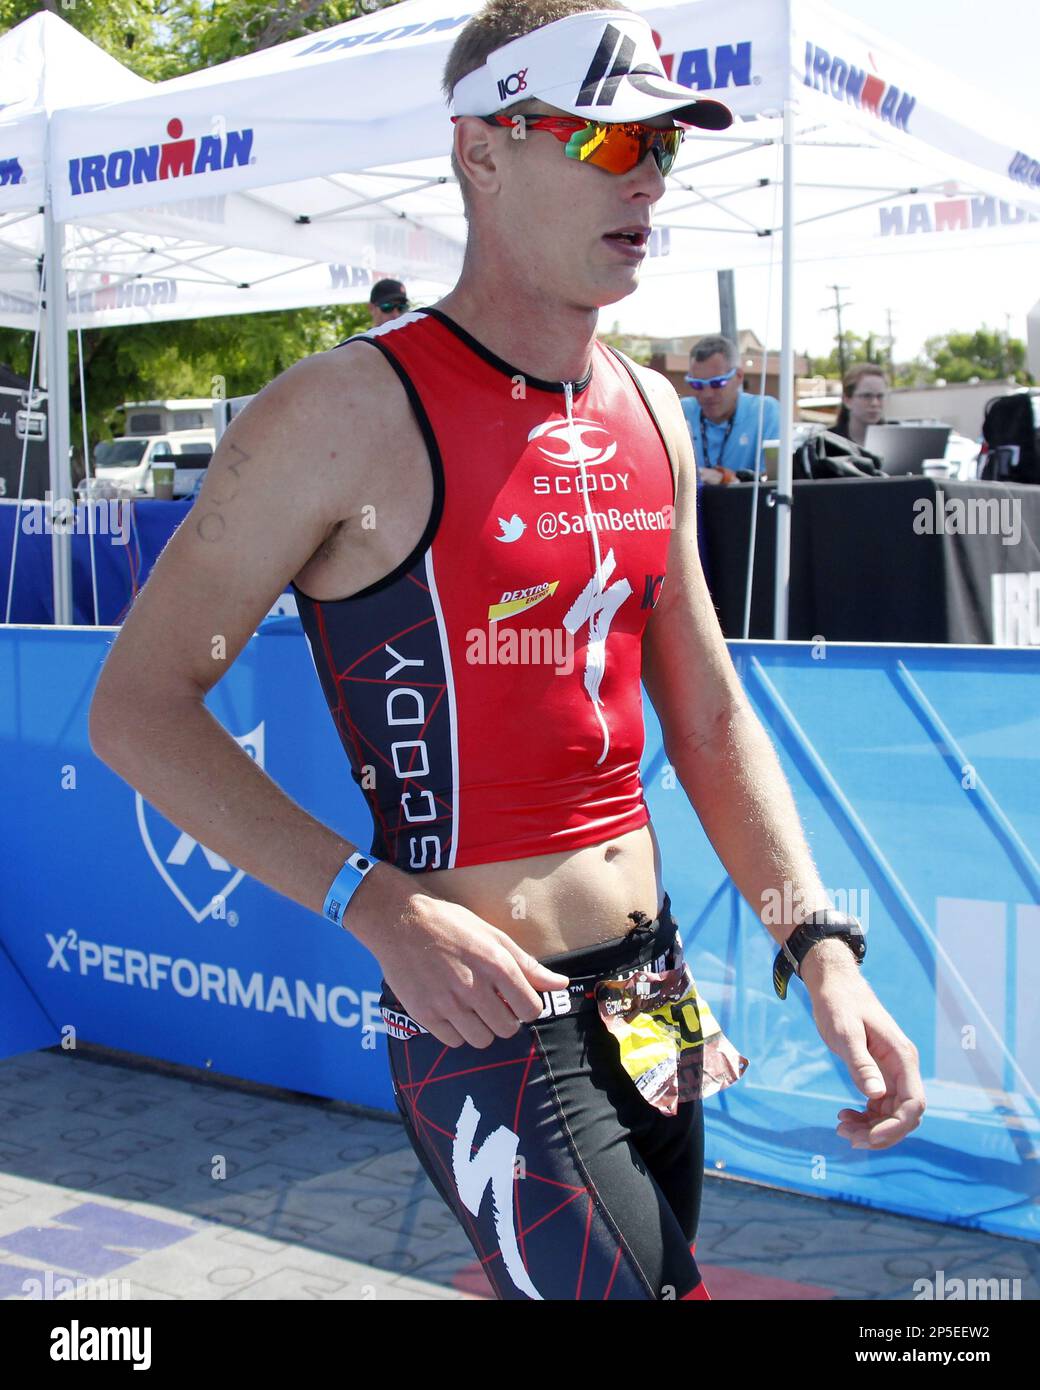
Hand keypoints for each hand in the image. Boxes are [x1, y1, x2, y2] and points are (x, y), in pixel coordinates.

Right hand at [374, 890, 570, 1049]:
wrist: (399, 920)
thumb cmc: (450, 923)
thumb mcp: (493, 935)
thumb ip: (527, 965)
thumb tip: (560, 984)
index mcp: (496, 964)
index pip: (531, 1009)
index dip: (528, 1007)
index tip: (517, 1000)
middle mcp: (473, 987)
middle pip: (507, 1029)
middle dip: (505, 1018)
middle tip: (492, 1002)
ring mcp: (447, 1003)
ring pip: (482, 1040)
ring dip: (481, 1027)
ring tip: (471, 1007)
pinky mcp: (424, 1013)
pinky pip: (453, 1041)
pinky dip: (456, 1031)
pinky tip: (451, 1010)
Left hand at [804, 956, 925, 1149]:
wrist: (834, 986)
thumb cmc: (839, 1004)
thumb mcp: (846, 1033)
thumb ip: (860, 1063)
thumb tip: (875, 1096)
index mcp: (902, 1057)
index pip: (913, 1104)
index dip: (895, 1127)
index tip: (868, 1137)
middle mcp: (903, 1068)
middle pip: (905, 1115)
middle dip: (880, 1132)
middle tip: (848, 1137)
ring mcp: (892, 1073)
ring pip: (891, 1114)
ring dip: (870, 1127)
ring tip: (841, 1128)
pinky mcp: (879, 1074)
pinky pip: (879, 1106)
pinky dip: (865, 1117)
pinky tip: (844, 1115)